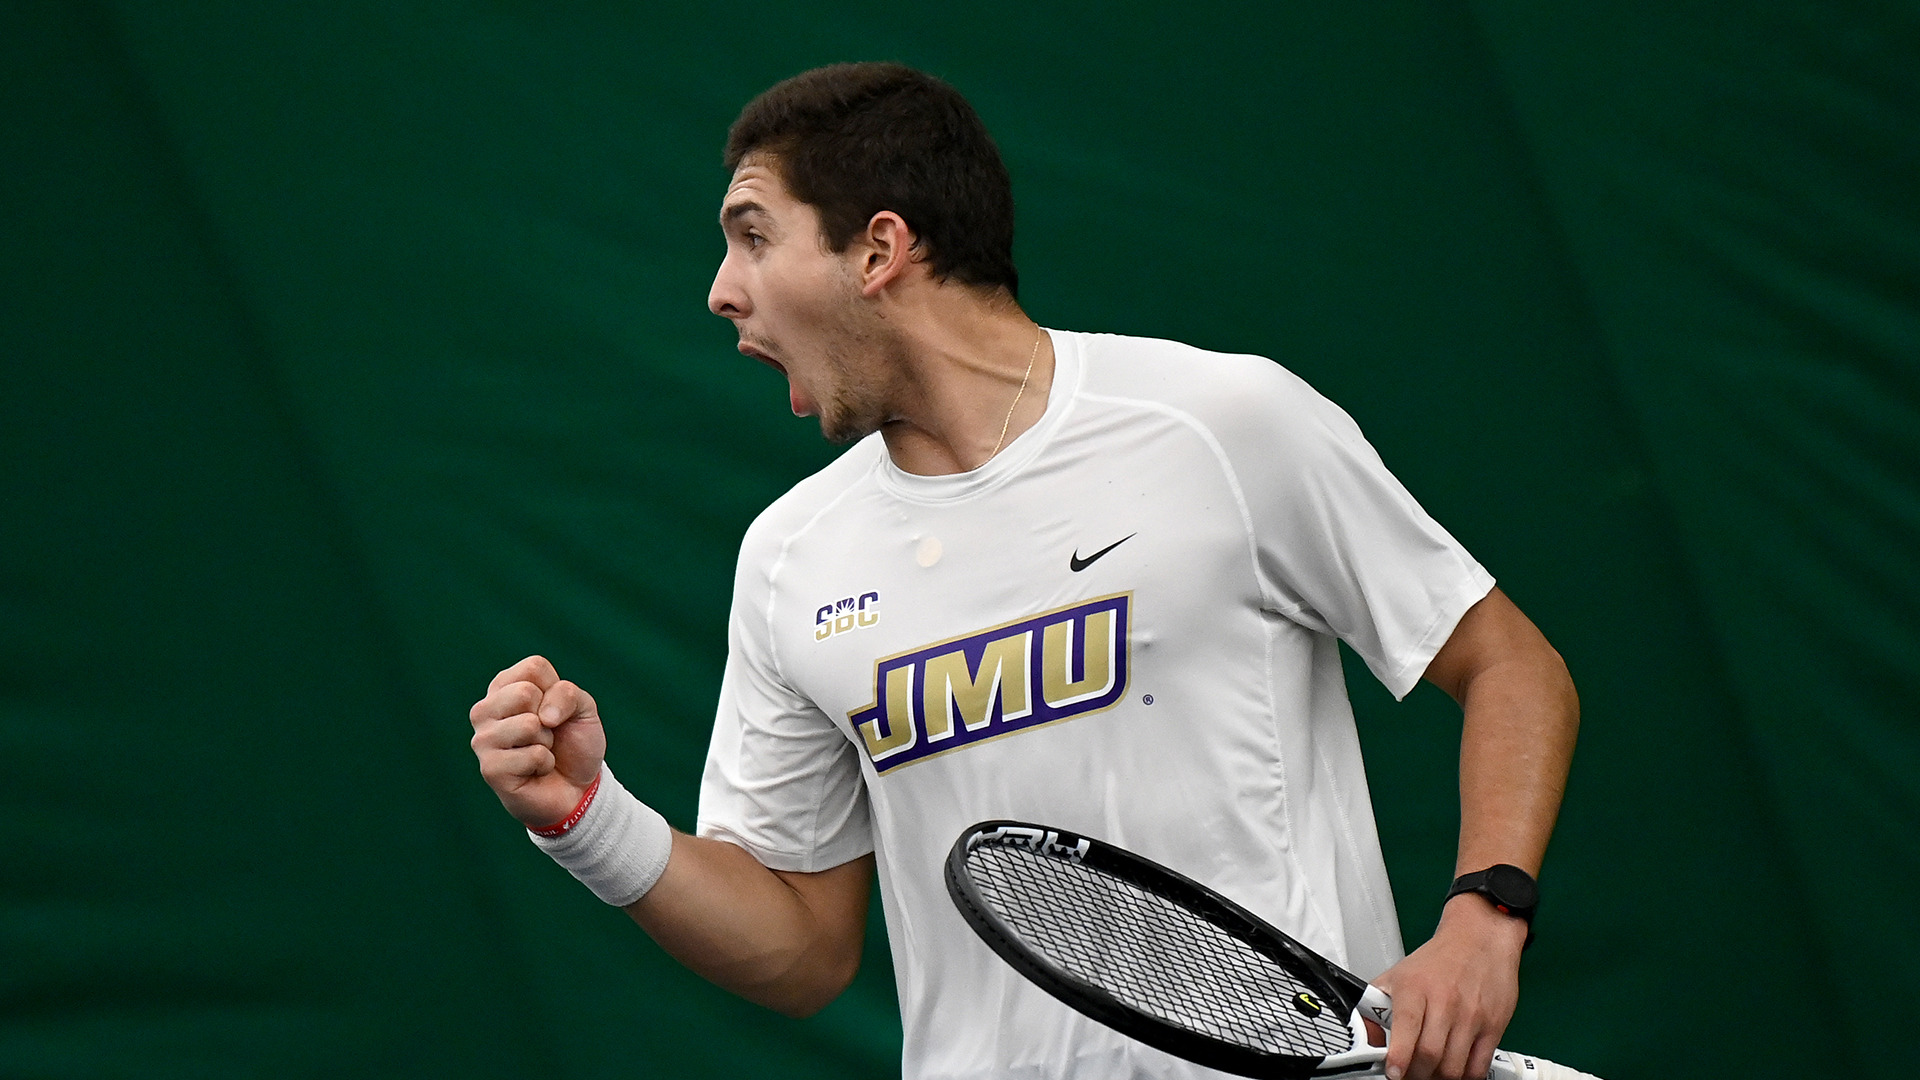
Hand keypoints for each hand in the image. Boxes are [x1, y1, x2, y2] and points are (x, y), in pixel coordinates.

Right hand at [469, 655, 606, 826]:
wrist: (577, 788)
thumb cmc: (573, 744)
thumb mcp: (582, 708)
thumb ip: (567, 694)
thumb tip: (541, 717)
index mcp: (504, 687)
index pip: (534, 668)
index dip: (557, 691)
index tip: (554, 712)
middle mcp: (485, 710)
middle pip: (526, 692)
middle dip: (550, 717)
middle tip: (547, 734)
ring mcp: (483, 739)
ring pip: (529, 724)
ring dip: (547, 742)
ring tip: (540, 752)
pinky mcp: (490, 769)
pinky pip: (533, 755)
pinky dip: (545, 764)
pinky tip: (534, 772)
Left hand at [1368, 895, 1526, 1079]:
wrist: (1480, 937)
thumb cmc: (1440, 959)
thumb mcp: (1399, 974)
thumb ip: (1378, 1005)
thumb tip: (1367, 1035)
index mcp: (1416, 987)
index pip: (1406, 1028)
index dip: (1399, 1057)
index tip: (1393, 1072)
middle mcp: (1445, 1002)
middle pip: (1430, 1055)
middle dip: (1416, 1074)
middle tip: (1408, 1076)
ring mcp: (1471, 1016)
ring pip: (1454, 1066)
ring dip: (1438, 1078)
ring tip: (1428, 1074)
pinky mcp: (1493, 1026)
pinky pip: (1478, 1066)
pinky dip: (1464, 1077)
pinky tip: (1454, 1071)